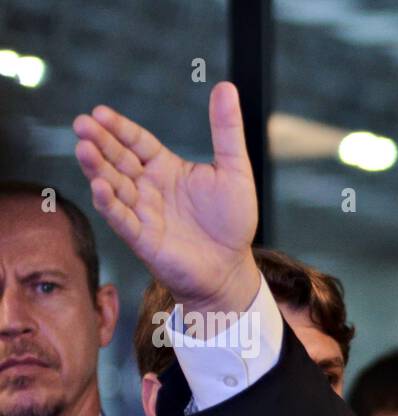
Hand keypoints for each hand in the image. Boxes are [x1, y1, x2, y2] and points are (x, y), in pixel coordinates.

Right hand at [72, 81, 259, 317]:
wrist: (232, 266)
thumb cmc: (232, 220)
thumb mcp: (234, 169)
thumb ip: (227, 131)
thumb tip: (226, 86)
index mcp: (166, 168)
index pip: (136, 142)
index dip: (119, 128)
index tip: (99, 112)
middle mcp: (148, 187)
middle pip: (118, 160)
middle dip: (99, 142)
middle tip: (81, 124)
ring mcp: (142, 213)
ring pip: (113, 186)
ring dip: (97, 168)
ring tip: (83, 149)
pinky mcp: (143, 239)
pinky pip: (122, 219)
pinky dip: (109, 204)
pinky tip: (98, 187)